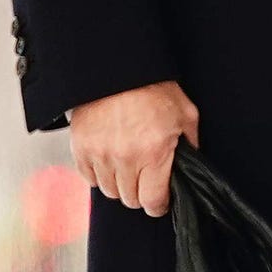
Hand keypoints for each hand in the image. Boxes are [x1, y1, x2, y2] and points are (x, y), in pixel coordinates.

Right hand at [67, 80, 199, 217]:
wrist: (118, 67)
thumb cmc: (154, 88)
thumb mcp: (185, 114)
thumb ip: (190, 144)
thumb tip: (190, 166)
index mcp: (154, 153)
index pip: (152, 202)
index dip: (158, 204)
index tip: (159, 200)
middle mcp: (125, 158)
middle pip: (130, 199)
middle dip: (140, 193)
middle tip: (145, 178)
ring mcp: (100, 154)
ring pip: (109, 191)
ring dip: (120, 184)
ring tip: (128, 167)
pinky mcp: (80, 147)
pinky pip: (89, 177)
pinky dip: (99, 173)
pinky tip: (109, 160)